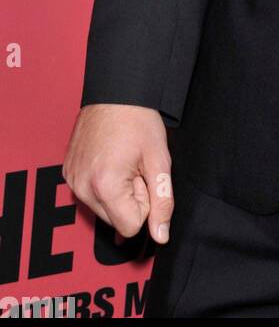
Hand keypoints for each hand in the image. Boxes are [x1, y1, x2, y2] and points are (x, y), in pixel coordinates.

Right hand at [62, 104, 173, 245]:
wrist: (116, 90)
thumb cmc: (138, 120)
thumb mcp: (159, 160)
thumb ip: (162, 201)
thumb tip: (160, 236)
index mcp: (104, 186)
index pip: (130, 226)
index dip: (144, 203)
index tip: (144, 177)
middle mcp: (82, 187)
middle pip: (115, 220)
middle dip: (130, 199)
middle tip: (135, 167)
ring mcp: (72, 180)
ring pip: (102, 209)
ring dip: (117, 192)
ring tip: (122, 161)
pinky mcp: (68, 172)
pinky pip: (90, 194)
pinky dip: (103, 184)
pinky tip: (110, 159)